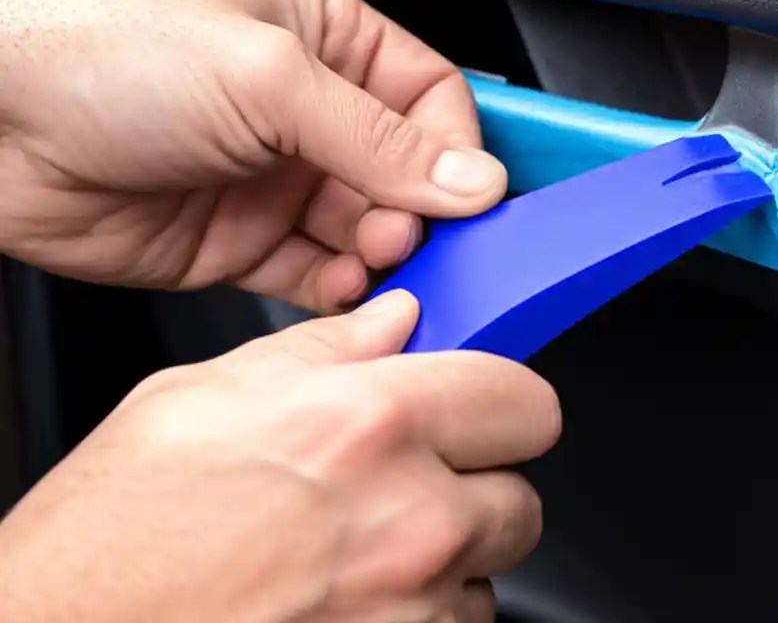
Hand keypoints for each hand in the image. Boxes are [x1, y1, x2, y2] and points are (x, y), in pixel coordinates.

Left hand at [0, 0, 506, 311]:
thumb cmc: (103, 57)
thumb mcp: (266, 79)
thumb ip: (378, 138)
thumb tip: (470, 179)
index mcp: (323, 39)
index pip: (431, 96)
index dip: (458, 148)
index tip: (474, 194)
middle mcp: (306, 112)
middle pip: (408, 173)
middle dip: (421, 211)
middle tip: (418, 237)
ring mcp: (275, 181)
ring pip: (369, 230)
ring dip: (385, 255)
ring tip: (380, 262)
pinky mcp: (245, 242)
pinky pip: (319, 275)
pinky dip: (342, 289)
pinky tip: (345, 287)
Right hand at [0, 289, 560, 621]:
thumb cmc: (114, 536)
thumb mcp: (203, 398)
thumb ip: (324, 352)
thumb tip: (394, 321)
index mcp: (371, 426)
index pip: (525, 399)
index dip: (498, 402)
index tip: (475, 408)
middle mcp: (412, 521)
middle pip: (522, 493)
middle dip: (477, 482)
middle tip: (409, 480)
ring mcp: (413, 608)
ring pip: (491, 568)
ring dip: (449, 556)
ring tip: (360, 548)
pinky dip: (423, 613)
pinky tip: (349, 596)